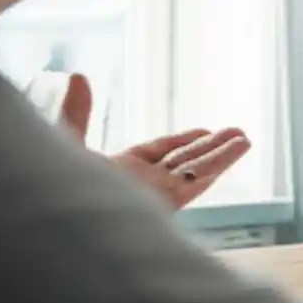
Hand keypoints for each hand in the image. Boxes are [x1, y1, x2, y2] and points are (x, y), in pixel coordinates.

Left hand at [43, 72, 250, 208]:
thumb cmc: (56, 190)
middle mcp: (142, 186)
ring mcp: (156, 195)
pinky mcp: (168, 201)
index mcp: (118, 171)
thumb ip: (76, 113)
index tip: (204, 132)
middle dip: (210, 148)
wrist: (61, 226)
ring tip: (246, 138)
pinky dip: (221, 162)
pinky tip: (239, 148)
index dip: (182, 141)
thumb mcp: (66, 140)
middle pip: (184, 162)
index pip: (158, 153)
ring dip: (223, 153)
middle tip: (237, 133)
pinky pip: (201, 179)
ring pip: (198, 170)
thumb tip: (77, 76)